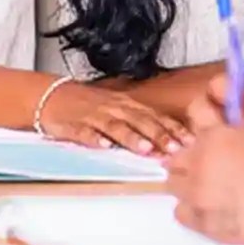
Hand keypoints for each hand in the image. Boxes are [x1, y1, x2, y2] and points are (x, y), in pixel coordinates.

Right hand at [38, 83, 192, 155]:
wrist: (54, 96)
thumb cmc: (91, 106)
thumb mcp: (119, 109)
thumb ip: (141, 123)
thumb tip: (169, 139)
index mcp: (127, 105)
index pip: (155, 116)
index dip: (172, 128)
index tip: (189, 140)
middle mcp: (114, 108)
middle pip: (140, 121)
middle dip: (158, 134)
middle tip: (174, 147)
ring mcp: (95, 116)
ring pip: (116, 126)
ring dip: (131, 137)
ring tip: (144, 148)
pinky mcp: (75, 125)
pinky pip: (86, 132)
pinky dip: (95, 139)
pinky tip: (104, 146)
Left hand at [165, 125, 243, 244]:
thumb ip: (225, 145)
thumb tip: (213, 153)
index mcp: (213, 139)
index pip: (186, 145)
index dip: (196, 153)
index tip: (205, 159)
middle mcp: (198, 165)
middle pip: (174, 168)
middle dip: (187, 170)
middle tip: (206, 177)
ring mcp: (197, 196)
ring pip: (174, 191)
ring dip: (187, 191)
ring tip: (208, 197)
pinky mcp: (203, 223)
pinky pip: (183, 215)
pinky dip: (192, 212)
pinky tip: (211, 212)